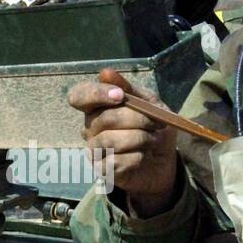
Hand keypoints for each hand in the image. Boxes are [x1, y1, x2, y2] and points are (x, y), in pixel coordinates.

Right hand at [67, 68, 178, 215]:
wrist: (164, 161)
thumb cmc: (153, 128)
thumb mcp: (150, 103)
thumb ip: (129, 89)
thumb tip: (105, 72)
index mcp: (96, 107)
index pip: (78, 96)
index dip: (96, 94)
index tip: (120, 96)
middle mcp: (89, 128)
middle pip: (104, 118)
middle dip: (137, 118)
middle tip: (157, 123)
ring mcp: (94, 151)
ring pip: (110, 140)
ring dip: (139, 138)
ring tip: (154, 139)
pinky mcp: (102, 171)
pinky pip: (116, 161)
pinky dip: (137, 157)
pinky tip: (144, 156)